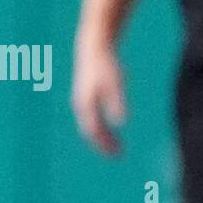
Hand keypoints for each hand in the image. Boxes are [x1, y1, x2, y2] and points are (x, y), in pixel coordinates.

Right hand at [72, 40, 126, 154]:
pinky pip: (92, 117)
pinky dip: (101, 127)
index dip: (104, 144)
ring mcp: (82, 100)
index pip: (93, 130)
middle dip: (103, 143)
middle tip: (118, 155)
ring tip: (117, 146)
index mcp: (86, 103)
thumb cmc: (106, 65)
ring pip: (90, 124)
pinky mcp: (86, 96)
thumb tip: (121, 122)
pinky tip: (111, 128)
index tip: (117, 154)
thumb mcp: (115, 83)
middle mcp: (81, 104)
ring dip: (102, 136)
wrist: (94, 47)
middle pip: (90, 130)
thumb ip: (116, 102)